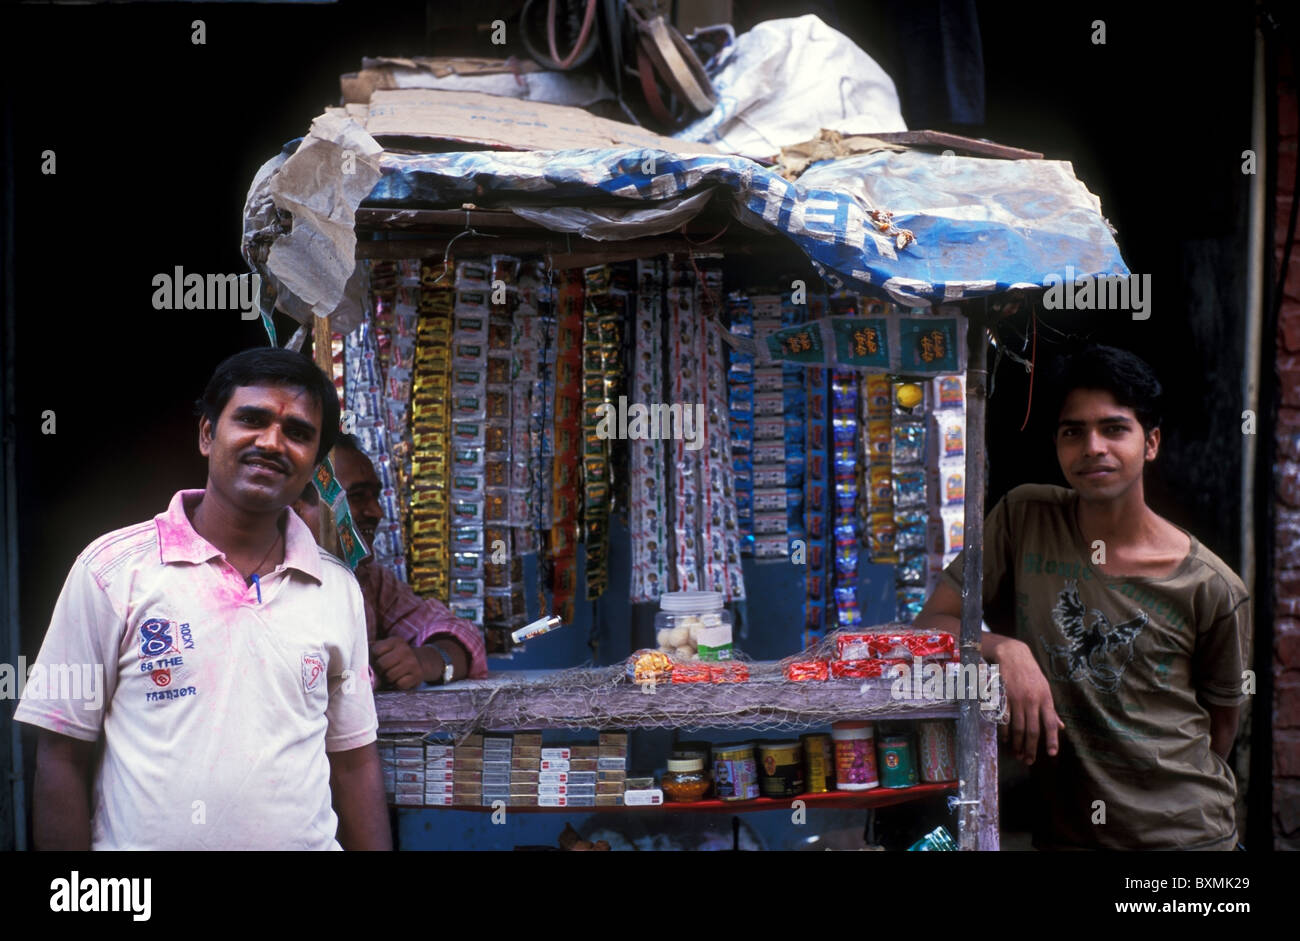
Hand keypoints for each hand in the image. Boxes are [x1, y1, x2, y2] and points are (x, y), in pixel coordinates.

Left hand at [370, 637, 422, 689]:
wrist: (420, 662)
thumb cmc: (396, 656)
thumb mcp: (387, 647)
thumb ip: (372, 647)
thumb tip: (356, 652)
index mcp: (396, 641)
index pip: (376, 650)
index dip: (374, 658)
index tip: (377, 661)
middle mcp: (405, 650)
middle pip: (382, 664)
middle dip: (380, 670)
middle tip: (383, 671)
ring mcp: (413, 663)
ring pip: (390, 675)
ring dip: (388, 679)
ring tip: (391, 676)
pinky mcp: (417, 675)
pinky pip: (399, 684)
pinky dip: (397, 685)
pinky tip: (399, 680)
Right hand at [987, 635, 1064, 764]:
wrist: (1013, 654)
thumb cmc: (1030, 673)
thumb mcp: (1045, 689)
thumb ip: (1051, 710)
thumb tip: (1060, 727)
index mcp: (1045, 699)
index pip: (1050, 723)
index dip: (1051, 740)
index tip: (1051, 754)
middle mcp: (1032, 700)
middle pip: (1032, 730)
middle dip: (1030, 748)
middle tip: (1028, 760)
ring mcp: (1017, 699)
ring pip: (1018, 727)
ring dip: (1017, 744)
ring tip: (1017, 754)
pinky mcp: (1003, 697)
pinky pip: (1004, 719)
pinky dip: (1005, 732)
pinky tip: (1005, 740)